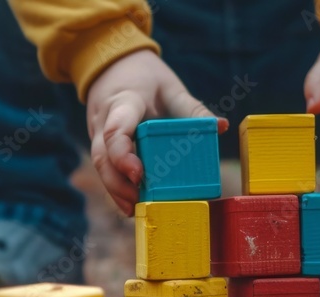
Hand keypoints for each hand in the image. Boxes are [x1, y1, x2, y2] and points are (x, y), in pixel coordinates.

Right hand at [86, 50, 228, 215]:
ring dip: (115, 190)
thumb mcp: (170, 86)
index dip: (123, 155)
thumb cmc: (145, 75)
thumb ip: (193, 108)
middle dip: (118, 183)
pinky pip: (104, 167)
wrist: (110, 63)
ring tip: (134, 210)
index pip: (116, 130)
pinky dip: (116, 186)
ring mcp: (97, 133)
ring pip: (100, 165)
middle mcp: (103, 120)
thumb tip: (222, 126)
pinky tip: (130, 205)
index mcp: (122, 102)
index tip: (139, 175)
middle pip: (102, 156)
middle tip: (138, 202)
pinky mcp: (99, 143)